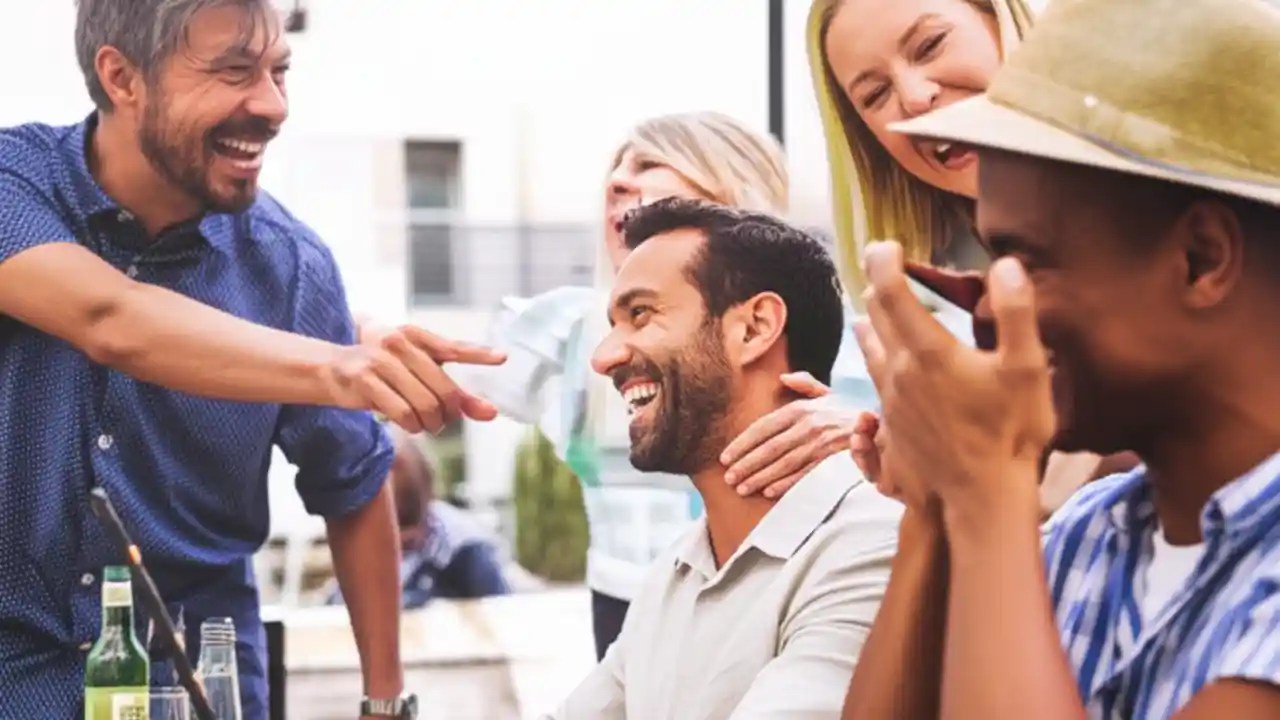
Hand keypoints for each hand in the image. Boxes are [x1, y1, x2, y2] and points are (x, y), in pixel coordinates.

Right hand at [328, 323, 506, 433]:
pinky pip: (402, 412)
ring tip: (426, 425)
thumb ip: (455, 391)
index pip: (454, 347)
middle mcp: (400, 343)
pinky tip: (410, 424)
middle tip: (443, 422)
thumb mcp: (418, 374)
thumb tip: (491, 412)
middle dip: (448, 414)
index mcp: (416, 336)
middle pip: (443, 390)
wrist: (332, 369)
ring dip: (430, 423)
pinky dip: (411, 425)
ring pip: (424, 404)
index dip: (479, 354)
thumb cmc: (384, 372)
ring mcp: (381, 360)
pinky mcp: (365, 380)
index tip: (502, 357)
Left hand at [721, 372, 857, 497]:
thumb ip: (805, 384)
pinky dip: (785, 484)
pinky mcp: (831, 462)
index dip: (742, 443)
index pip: (763, 427)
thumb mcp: (827, 394)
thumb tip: (784, 377)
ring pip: (783, 463)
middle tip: (728, 478)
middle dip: (746, 463)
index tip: (725, 457)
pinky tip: (768, 492)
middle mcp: (808, 426)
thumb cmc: (846, 414)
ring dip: (760, 477)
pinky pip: (803, 475)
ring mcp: (819, 445)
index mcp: (801, 409)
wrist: (878, 430)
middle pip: (769, 448)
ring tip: (741, 487)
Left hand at [855, 242, 1053, 511]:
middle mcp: (899, 371)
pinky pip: (875, 376)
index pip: (891, 292)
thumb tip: (1006, 265)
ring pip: (870, 347)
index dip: (884, 262)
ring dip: (871, 321)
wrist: (982, 496)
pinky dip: (877, 354)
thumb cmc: (1012, 431)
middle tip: (880, 264)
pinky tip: (883, 358)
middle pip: (876, 316)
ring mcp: (891, 398)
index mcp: (928, 352)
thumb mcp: (1028, 369)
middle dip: (877, 285)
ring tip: (871, 307)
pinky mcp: (892, 421)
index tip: (886, 244)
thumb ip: (1016, 314)